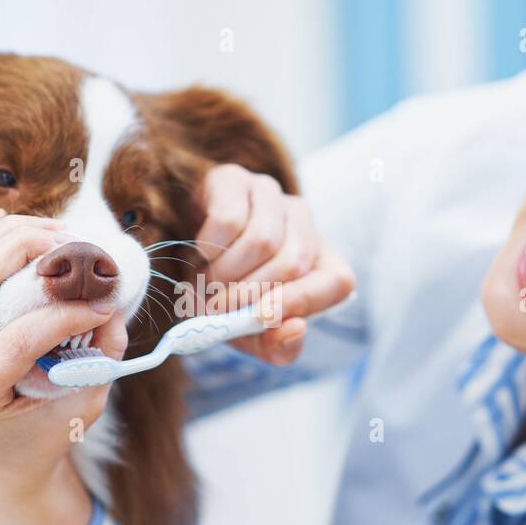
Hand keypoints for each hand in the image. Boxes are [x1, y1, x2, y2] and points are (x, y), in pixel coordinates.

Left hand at [0, 208, 125, 524]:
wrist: (2, 453)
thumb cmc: (46, 431)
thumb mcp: (83, 405)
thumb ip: (102, 358)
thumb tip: (110, 302)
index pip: (21, 337)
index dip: (70, 312)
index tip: (108, 303)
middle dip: (35, 250)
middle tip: (80, 247)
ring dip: (14, 234)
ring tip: (59, 233)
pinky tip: (8, 220)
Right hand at [196, 164, 354, 363]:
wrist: (189, 256)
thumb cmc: (230, 296)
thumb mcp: (253, 333)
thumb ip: (277, 345)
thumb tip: (294, 329)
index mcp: (322, 262)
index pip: (336, 281)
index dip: (301, 302)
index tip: (260, 318)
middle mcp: (304, 222)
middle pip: (293, 261)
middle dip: (247, 294)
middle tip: (214, 310)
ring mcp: (271, 195)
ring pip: (262, 239)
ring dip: (224, 274)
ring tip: (205, 285)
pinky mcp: (235, 179)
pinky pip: (229, 218)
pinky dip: (208, 248)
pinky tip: (202, 254)